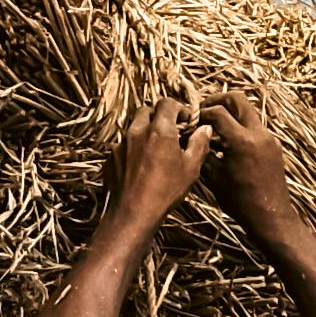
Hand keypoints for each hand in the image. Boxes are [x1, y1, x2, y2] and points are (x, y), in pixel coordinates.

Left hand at [105, 105, 209, 222]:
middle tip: (170, 131)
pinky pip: (123, 145)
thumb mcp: (191, 168)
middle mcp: (137, 131)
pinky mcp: (111, 157)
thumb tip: (204, 129)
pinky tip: (142, 165)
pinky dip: (133, 148)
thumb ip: (199, 143)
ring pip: (133, 127)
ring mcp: (121, 144)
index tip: (185, 121)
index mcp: (159, 130)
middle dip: (159, 116)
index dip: (179, 108)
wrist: (133, 213)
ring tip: (156, 149)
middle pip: (147, 110)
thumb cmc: (165, 191)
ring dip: (145, 132)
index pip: (167, 103)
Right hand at [201, 83, 296, 209]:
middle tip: (204, 111)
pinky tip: (228, 141)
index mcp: (242, 140)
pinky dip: (240, 127)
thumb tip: (194, 137)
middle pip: (237, 100)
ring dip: (230, 114)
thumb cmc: (239, 201)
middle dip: (218, 101)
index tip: (192, 119)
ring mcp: (269, 138)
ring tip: (214, 127)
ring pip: (248, 112)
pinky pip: (255, 127)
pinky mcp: (274, 145)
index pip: (218, 112)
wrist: (270, 216)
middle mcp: (259, 134)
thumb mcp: (214, 176)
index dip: (201, 112)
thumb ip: (204, 152)